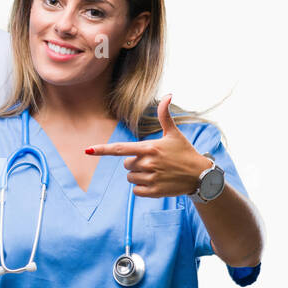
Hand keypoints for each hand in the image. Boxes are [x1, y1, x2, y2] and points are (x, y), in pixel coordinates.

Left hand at [85, 93, 212, 197]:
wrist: (200, 175)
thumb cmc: (185, 152)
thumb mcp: (174, 134)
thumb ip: (165, 116)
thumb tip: (168, 95)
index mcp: (149, 148)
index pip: (120, 149)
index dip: (102, 150)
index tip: (87, 150)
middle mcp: (148, 163)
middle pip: (127, 165)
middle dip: (135, 164)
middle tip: (153, 162)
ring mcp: (151, 178)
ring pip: (130, 178)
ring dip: (139, 176)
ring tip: (156, 173)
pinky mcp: (154, 192)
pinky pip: (136, 191)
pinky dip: (142, 188)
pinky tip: (156, 183)